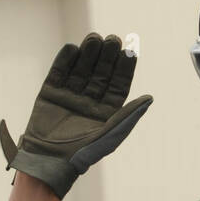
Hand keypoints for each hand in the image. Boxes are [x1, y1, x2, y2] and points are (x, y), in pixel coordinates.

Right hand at [0, 33, 152, 197]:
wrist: (49, 162)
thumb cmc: (84, 154)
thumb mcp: (111, 134)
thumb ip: (129, 115)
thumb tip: (150, 98)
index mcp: (107, 110)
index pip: (119, 83)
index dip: (125, 67)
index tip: (131, 50)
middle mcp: (89, 101)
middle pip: (100, 73)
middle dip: (107, 56)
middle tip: (112, 39)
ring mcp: (69, 96)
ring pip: (81, 70)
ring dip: (88, 54)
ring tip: (94, 38)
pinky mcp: (50, 93)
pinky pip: (59, 73)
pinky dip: (64, 61)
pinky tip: (72, 48)